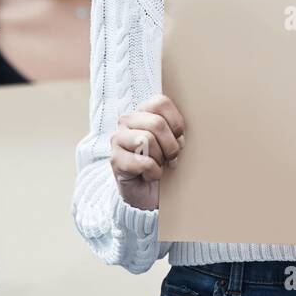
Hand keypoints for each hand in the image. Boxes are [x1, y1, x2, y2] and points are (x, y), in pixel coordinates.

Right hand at [111, 94, 185, 210]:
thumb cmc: (164, 162)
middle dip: (170, 145)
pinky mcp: (115, 159)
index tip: (177, 138)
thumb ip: (177, 131)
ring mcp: (118, 139)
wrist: (149, 192)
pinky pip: (143, 162)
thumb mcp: (175, 142)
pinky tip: (148, 176)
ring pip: (147, 139)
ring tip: (157, 165)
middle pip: (156, 123)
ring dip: (160, 159)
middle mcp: (127, 120)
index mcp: (143, 111)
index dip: (176, 123)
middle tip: (170, 158)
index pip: (161, 103)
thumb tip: (180, 136)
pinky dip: (153, 173)